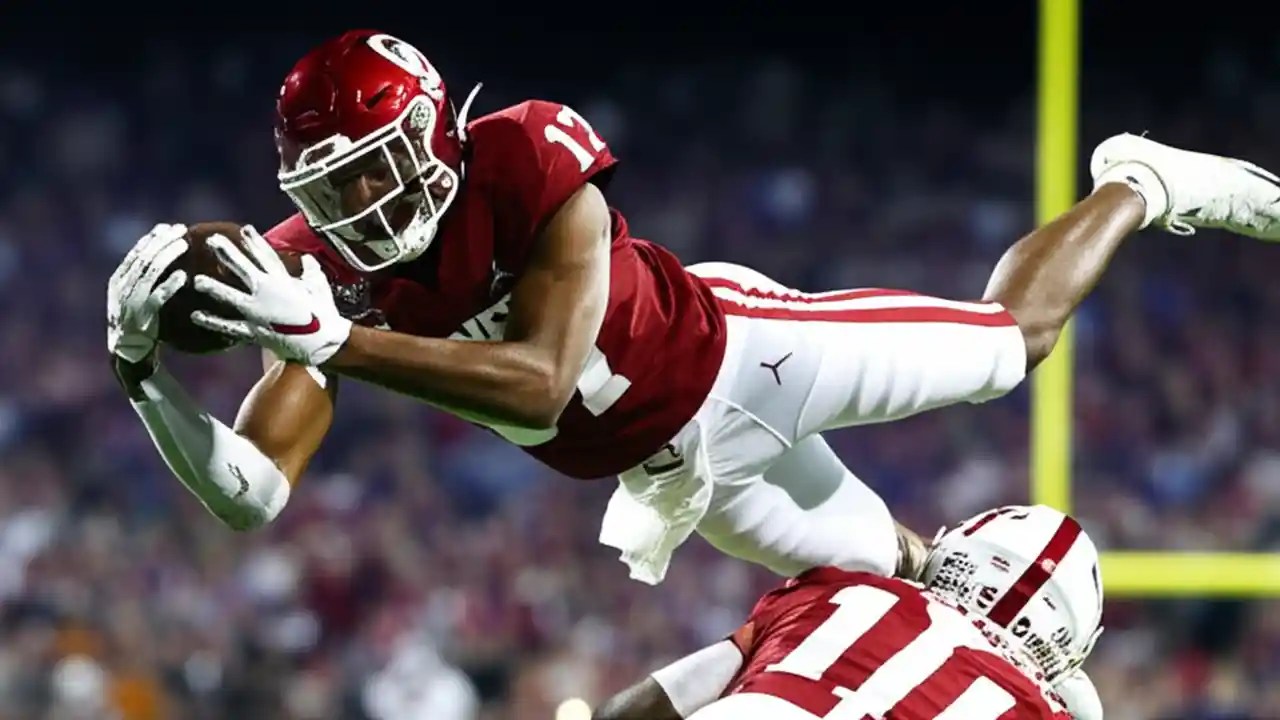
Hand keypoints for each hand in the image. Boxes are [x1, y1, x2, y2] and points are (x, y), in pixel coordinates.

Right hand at [107, 222, 189, 363]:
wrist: (129, 353)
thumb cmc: (139, 320)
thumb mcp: (134, 296)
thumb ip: (143, 278)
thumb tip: (163, 252)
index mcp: (117, 281)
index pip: (135, 253)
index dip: (151, 238)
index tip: (168, 226)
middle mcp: (121, 289)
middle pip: (143, 258)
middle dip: (162, 241)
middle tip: (181, 230)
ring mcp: (130, 303)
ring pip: (149, 273)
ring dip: (167, 256)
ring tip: (184, 244)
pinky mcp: (143, 318)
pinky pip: (157, 298)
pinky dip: (169, 285)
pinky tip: (183, 276)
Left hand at [190, 225, 351, 365]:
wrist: (321, 342)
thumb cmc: (323, 314)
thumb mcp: (320, 287)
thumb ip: (312, 271)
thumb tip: (308, 258)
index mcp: (282, 280)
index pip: (266, 256)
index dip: (255, 242)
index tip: (244, 229)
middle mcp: (266, 293)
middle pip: (243, 269)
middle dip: (227, 253)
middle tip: (212, 241)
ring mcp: (257, 312)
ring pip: (231, 296)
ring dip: (214, 288)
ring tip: (198, 281)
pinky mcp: (254, 331)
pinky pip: (230, 326)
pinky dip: (213, 322)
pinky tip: (197, 315)